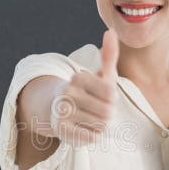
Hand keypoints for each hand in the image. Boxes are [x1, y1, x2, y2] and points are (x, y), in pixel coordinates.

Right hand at [49, 29, 118, 146]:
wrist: (57, 109)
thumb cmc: (87, 91)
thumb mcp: (100, 74)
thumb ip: (109, 55)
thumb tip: (111, 31)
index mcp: (78, 78)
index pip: (111, 94)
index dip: (112, 98)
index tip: (103, 96)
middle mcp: (67, 94)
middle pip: (107, 111)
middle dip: (108, 113)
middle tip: (97, 110)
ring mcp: (62, 113)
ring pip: (101, 125)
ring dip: (101, 125)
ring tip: (91, 119)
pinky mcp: (61, 131)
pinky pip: (92, 138)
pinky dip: (93, 135)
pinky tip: (84, 128)